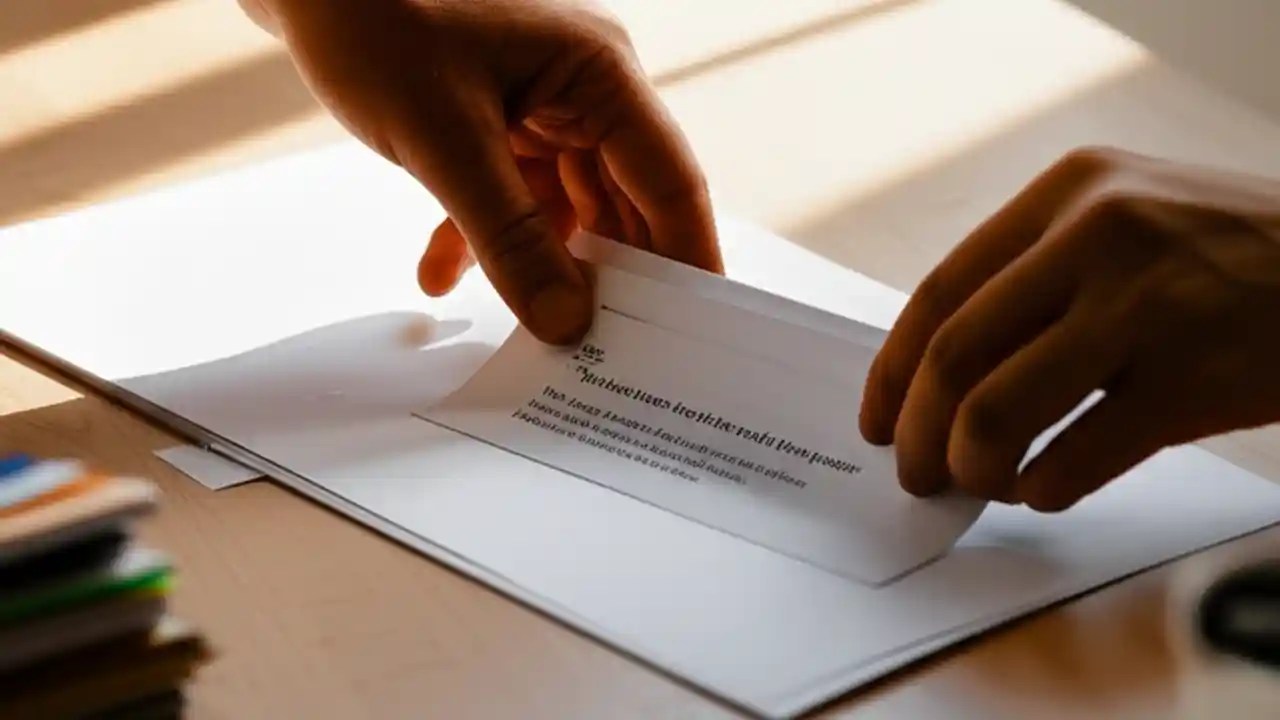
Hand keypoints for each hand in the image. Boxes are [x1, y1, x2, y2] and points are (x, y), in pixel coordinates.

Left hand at [241, 0, 720, 343]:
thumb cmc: (372, 13)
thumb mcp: (445, 140)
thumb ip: (510, 238)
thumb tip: (564, 320)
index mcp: (599, 71)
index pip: (669, 181)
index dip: (686, 259)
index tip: (694, 329)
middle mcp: (580, 85)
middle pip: (619, 198)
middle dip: (606, 273)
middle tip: (608, 349)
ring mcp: (535, 98)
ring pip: (558, 203)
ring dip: (530, 259)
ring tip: (524, 326)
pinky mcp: (489, 112)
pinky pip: (504, 191)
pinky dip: (477, 233)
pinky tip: (439, 272)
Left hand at [859, 147, 1279, 511]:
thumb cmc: (1229, 254)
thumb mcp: (1125, 220)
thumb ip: (1037, 276)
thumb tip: (938, 376)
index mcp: (1065, 194)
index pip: (939, 294)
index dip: (892, 371)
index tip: (877, 421)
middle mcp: (1097, 237)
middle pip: (955, 358)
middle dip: (919, 433)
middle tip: (917, 473)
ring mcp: (1147, 307)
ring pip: (999, 412)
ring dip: (972, 467)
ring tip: (978, 483)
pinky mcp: (1195, 379)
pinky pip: (1078, 458)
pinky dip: (1043, 488)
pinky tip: (1044, 489)